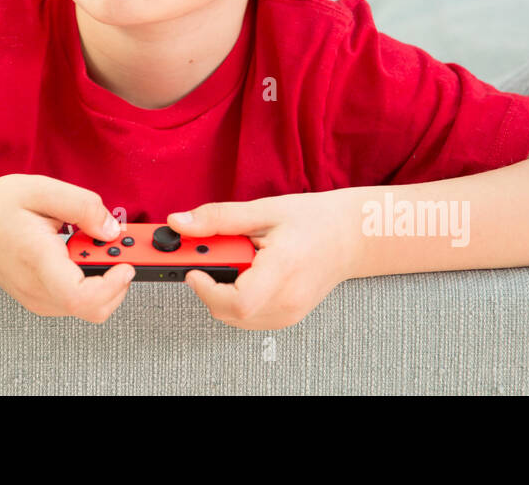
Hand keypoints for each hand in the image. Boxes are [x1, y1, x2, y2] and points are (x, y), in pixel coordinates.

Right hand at [0, 174, 134, 323]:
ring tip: (95, 245)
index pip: (81, 297)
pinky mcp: (40, 301)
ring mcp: (37, 299)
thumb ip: (83, 207)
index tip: (126, 263)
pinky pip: (78, 301)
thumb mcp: (43, 190)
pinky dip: (92, 282)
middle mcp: (37, 289)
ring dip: (106, 280)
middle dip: (118, 279)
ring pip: (90, 307)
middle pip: (94, 308)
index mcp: (38, 260)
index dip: (114, 285)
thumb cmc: (0, 205)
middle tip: (117, 245)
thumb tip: (112, 231)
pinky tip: (83, 255)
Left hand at [168, 190, 360, 329]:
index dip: (206, 288)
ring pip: (235, 318)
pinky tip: (245, 274)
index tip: (193, 268)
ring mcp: (289, 313)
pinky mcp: (287, 318)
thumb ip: (217, 218)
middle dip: (208, 286)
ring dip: (221, 293)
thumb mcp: (262, 210)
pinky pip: (248, 318)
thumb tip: (178, 224)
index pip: (236, 301)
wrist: (350, 236)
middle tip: (211, 257)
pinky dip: (236, 299)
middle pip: (229, 312)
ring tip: (236, 261)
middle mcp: (287, 300)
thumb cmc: (313, 220)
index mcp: (283, 269)